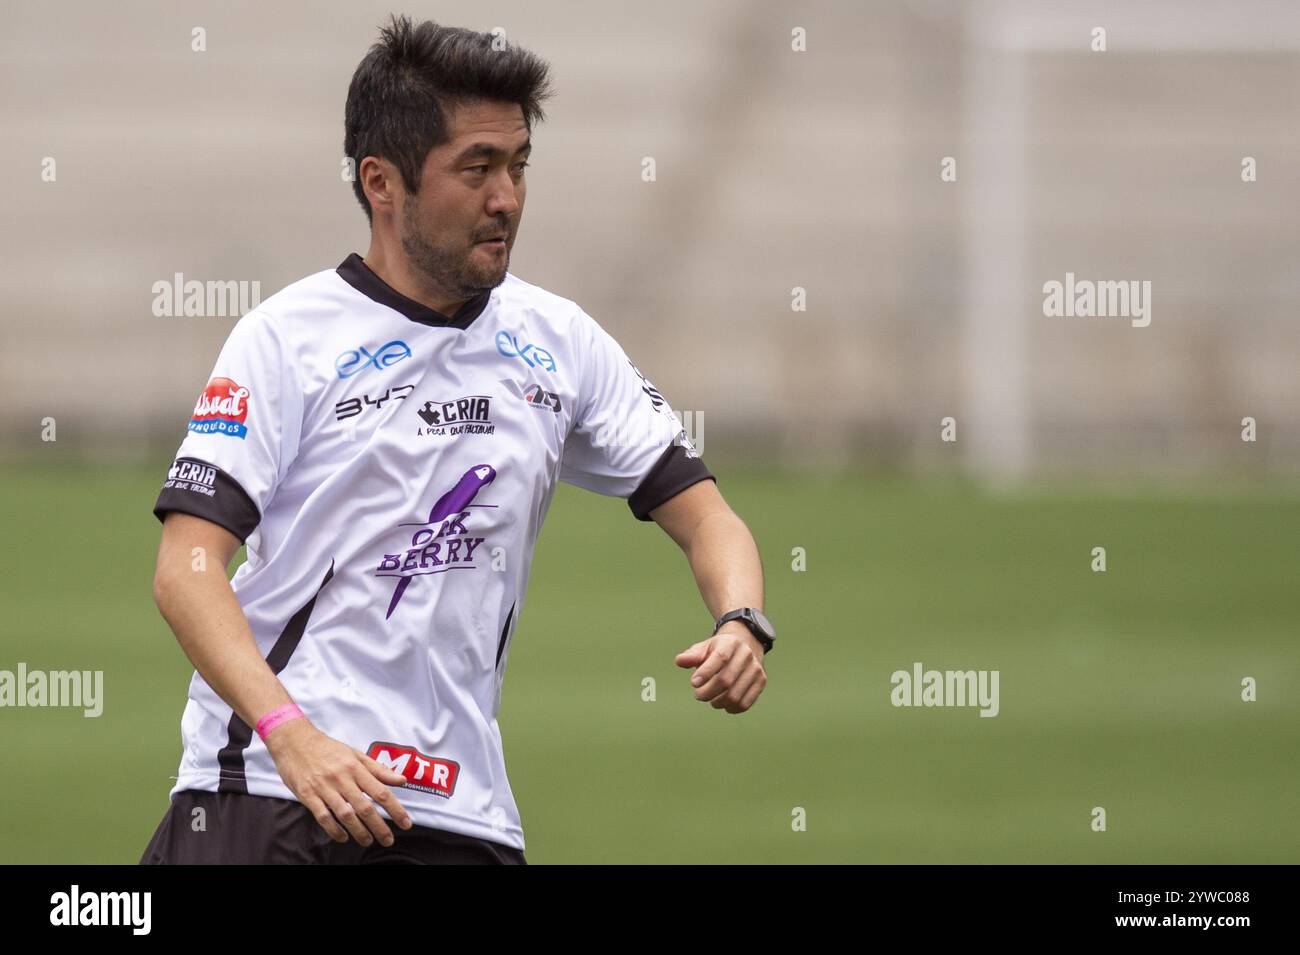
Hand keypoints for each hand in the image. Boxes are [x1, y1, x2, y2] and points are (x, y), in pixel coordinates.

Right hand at [263, 717, 414, 845]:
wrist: (295, 741)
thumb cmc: (328, 748)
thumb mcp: (355, 754)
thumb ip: (378, 770)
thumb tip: (401, 780)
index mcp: (356, 767)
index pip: (381, 792)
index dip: (395, 809)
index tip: (406, 823)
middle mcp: (342, 778)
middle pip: (365, 807)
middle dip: (380, 827)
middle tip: (389, 840)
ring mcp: (324, 787)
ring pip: (345, 814)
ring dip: (359, 832)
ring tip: (368, 841)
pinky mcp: (307, 795)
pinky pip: (323, 816)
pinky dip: (334, 830)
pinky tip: (343, 837)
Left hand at [674, 622, 767, 713]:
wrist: (745, 645)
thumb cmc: (718, 649)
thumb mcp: (704, 648)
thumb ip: (691, 656)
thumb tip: (679, 661)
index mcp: (730, 643)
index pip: (720, 658)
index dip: (706, 673)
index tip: (693, 684)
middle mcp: (746, 654)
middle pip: (726, 680)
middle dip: (707, 692)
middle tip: (698, 695)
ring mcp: (756, 668)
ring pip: (735, 695)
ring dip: (718, 702)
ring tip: (711, 700)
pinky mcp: (761, 681)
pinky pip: (745, 703)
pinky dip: (731, 708)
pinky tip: (724, 704)